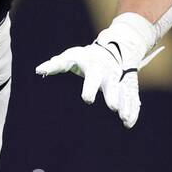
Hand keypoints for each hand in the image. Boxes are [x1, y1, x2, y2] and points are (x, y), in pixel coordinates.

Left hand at [35, 13, 160, 128]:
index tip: (87, 100)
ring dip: (126, 106)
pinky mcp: (129, 86)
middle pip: (112, 86)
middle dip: (113, 96)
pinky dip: (132, 110)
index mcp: (95, 67)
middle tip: (113, 107)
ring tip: (124, 120)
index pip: (92, 78)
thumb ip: (56, 64)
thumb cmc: (86, 57)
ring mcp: (122, 80)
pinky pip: (133, 99)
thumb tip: (38, 70)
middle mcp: (110, 74)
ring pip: (125, 93)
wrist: (116, 47)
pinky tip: (128, 124)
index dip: (90, 89)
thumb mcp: (71, 56)